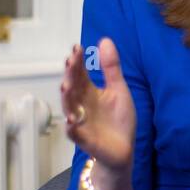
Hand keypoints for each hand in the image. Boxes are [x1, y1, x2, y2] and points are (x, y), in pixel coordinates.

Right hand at [60, 38, 136, 173]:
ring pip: (69, 107)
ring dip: (67, 97)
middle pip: (73, 87)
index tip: (77, 48)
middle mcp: (81, 104)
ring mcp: (80, 121)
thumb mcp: (118, 89)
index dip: (78, 62)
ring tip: (66, 85)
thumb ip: (111, 67)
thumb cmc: (118, 120)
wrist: (123, 149)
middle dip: (70, 75)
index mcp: (89, 91)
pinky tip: (70, 120)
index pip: (80, 73)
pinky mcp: (84, 139)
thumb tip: (105, 40)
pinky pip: (74, 133)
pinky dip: (71, 127)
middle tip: (70, 61)